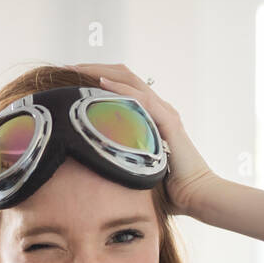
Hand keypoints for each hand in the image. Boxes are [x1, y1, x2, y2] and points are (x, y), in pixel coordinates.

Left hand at [70, 62, 221, 217]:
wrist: (196, 196)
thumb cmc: (166, 189)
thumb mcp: (132, 166)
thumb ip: (116, 156)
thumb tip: (85, 162)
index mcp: (149, 115)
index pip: (121, 86)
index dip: (96, 78)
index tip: (69, 78)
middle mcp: (157, 108)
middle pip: (124, 76)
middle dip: (94, 68)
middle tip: (67, 66)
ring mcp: (164, 112)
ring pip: (131, 81)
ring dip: (102, 72)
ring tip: (77, 68)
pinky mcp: (169, 122)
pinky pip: (142, 99)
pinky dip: (120, 89)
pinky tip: (100, 84)